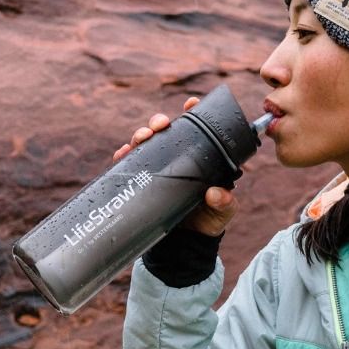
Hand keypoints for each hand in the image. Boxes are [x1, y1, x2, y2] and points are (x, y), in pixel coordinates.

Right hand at [111, 97, 237, 237]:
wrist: (184, 245)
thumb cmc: (207, 222)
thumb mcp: (222, 213)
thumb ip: (225, 203)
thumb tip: (215, 193)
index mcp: (199, 158)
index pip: (196, 130)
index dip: (193, 112)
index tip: (191, 102)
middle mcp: (176, 159)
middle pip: (165, 132)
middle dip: (159, 122)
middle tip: (160, 124)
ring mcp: (157, 169)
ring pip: (145, 144)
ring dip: (141, 135)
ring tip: (143, 137)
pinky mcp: (140, 182)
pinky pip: (128, 165)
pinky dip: (124, 156)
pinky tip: (123, 154)